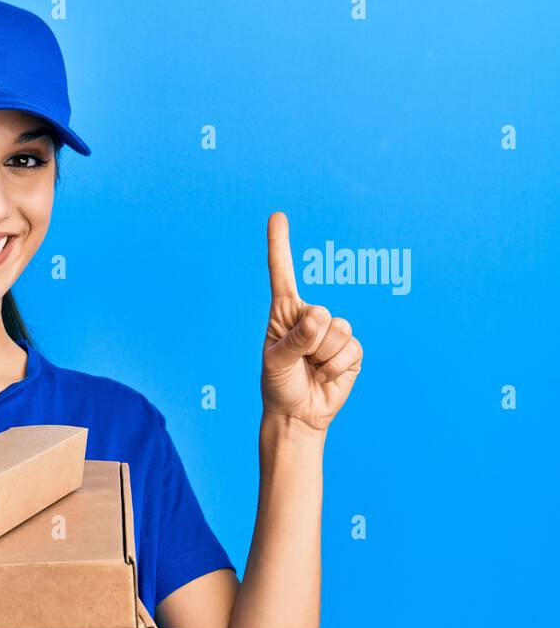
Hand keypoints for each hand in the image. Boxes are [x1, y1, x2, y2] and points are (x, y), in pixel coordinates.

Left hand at [262, 212, 362, 432]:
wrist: (299, 413)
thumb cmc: (279, 384)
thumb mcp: (275, 363)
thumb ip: (294, 340)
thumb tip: (319, 319)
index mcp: (284, 313)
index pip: (282, 274)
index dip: (279, 245)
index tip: (277, 215)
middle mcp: (310, 316)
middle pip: (320, 313)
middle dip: (309, 342)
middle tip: (299, 361)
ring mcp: (333, 331)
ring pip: (338, 330)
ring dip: (323, 356)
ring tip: (312, 367)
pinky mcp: (352, 349)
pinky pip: (351, 349)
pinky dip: (336, 367)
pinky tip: (327, 375)